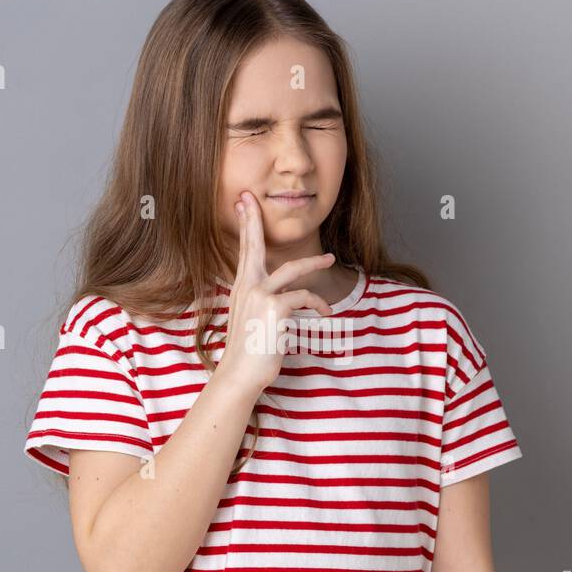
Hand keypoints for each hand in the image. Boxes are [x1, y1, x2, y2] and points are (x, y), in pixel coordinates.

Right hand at [215, 190, 334, 396]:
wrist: (240, 374)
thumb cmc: (248, 351)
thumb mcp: (250, 319)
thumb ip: (259, 300)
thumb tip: (276, 295)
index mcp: (241, 288)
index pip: (243, 250)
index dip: (245, 225)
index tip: (243, 203)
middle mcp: (247, 287)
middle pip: (253, 245)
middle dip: (255, 220)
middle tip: (253, 198)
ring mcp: (260, 295)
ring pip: (292, 269)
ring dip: (314, 263)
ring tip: (330, 260)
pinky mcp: (275, 308)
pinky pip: (303, 296)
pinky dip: (318, 304)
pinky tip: (324, 313)